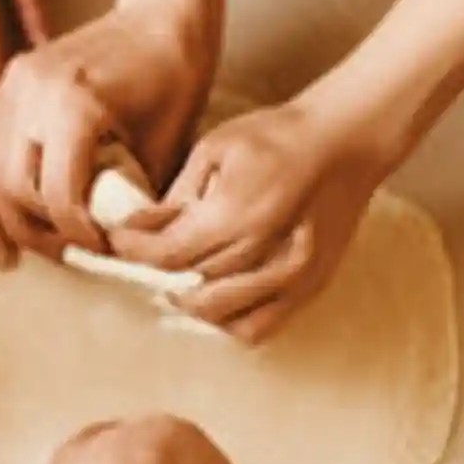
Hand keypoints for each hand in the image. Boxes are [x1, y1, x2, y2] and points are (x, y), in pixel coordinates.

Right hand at [0, 7, 212, 265]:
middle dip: (34, 231)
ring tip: (28, 243)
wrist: (163, 16)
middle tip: (65, 252)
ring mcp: (14, 82)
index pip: (55, 195)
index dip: (75, 235)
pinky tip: (7, 211)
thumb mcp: (163, 148)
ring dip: (6, 212)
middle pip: (8, 187)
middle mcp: (33, 91)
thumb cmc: (175, 78)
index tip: (99, 248)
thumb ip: (130, 201)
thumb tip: (108, 253)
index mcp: (75, 104)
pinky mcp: (10, 81)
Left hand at [110, 102, 393, 342]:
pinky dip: (228, 321)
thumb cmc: (277, 135)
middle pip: (189, 283)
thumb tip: (135, 228)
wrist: (345, 138)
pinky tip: (215, 297)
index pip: (167, 254)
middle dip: (154, 272)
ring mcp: (292, 275)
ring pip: (219, 312)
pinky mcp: (311, 286)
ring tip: (174, 277)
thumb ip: (174, 196)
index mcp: (237, 213)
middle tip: (140, 257)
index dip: (134, 251)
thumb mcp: (214, 149)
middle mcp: (265, 251)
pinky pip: (259, 328)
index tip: (118, 240)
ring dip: (187, 299)